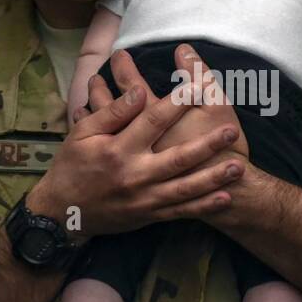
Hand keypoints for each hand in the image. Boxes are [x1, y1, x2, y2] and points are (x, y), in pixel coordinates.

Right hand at [28, 54, 243, 238]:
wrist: (63, 213)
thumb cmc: (73, 166)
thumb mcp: (82, 134)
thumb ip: (112, 113)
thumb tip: (138, 90)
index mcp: (118, 150)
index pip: (152, 120)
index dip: (176, 103)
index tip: (195, 87)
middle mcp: (135, 174)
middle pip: (178, 157)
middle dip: (207, 145)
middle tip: (231, 130)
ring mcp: (144, 198)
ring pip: (185, 188)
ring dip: (213, 178)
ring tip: (237, 167)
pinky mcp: (149, 215)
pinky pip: (180, 211)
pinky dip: (203, 206)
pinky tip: (223, 197)